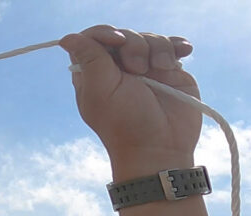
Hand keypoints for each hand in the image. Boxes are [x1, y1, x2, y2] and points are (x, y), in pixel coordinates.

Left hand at [61, 26, 199, 179]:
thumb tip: (67, 38)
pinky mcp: (169, 71)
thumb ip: (89, 59)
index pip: (94, 38)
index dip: (106, 33)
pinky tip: (184, 51)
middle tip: (138, 70)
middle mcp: (120, 68)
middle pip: (125, 34)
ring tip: (161, 70)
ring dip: (158, 48)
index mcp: (96, 73)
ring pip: (150, 38)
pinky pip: (172, 46)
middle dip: (134, 44)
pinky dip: (177, 46)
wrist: (162, 147)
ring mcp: (146, 68)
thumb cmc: (126, 124)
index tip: (118, 41)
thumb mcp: (101, 90)